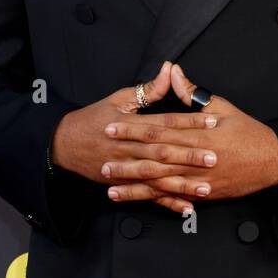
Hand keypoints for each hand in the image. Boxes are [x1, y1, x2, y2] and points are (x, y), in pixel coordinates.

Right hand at [51, 60, 218, 214]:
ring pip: (157, 177)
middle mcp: (128, 147)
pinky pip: (148, 195)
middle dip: (188, 155)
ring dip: (182, 184)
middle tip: (213, 156)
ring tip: (205, 187)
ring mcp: (125, 168)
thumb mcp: (119, 99)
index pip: (164, 121)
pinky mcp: (124, 184)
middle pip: (162, 151)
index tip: (211, 121)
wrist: (64, 143)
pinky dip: (167, 203)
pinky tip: (186, 207)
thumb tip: (168, 70)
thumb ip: (148, 89)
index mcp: (130, 124)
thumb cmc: (94, 118)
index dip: (188, 121)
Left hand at [102, 62, 277, 205]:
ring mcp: (199, 180)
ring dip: (135, 185)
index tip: (112, 126)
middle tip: (103, 160)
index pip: (159, 128)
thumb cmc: (249, 133)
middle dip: (127, 159)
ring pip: (161, 183)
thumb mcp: (223, 107)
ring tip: (111, 186)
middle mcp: (196, 158)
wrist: (273, 162)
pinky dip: (156, 201)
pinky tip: (139, 201)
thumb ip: (194, 93)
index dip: (133, 128)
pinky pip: (175, 198)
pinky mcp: (203, 194)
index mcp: (199, 134)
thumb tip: (173, 72)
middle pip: (155, 158)